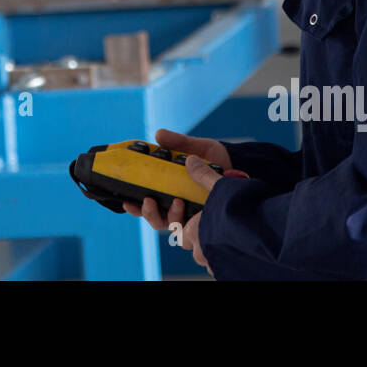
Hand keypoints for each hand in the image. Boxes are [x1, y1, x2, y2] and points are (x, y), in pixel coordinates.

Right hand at [123, 128, 227, 274]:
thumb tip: (158, 135)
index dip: (135, 206)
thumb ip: (178, 143)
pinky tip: (192, 213)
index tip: (127, 201)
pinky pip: (194, 231)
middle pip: (157, 219)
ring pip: (173, 227)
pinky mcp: (207, 221)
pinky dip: (189, 224)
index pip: (148, 203)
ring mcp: (193, 215)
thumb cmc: (214, 157)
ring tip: (178, 202)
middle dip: (149, 214)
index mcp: (170, 189)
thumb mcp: (196, 147)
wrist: (239, 165)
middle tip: (148, 201)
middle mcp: (178, 205)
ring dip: (170, 217)